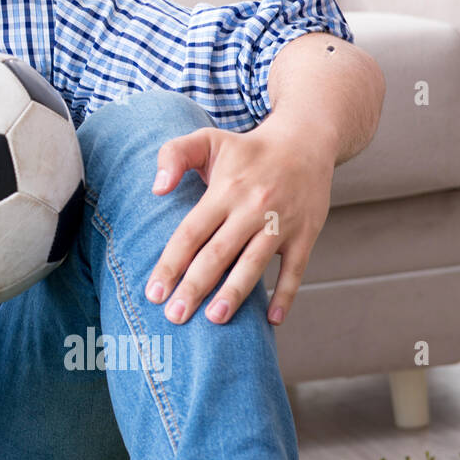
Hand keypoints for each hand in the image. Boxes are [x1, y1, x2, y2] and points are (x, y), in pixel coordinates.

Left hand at [143, 120, 333, 326]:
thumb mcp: (206, 139)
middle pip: (217, 254)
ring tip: (214, 319)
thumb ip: (173, 155)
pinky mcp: (306, 234)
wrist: (305, 141)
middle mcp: (252, 208)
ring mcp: (280, 223)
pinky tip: (271, 319)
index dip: (170, 264)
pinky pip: (296, 270)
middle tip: (174, 315)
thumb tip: (156, 188)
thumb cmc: (246, 148)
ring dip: (234, 294)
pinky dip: (285, 295)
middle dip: (194, 287)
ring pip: (253, 264)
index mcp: (224, 191)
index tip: (154, 293)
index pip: (190, 233)